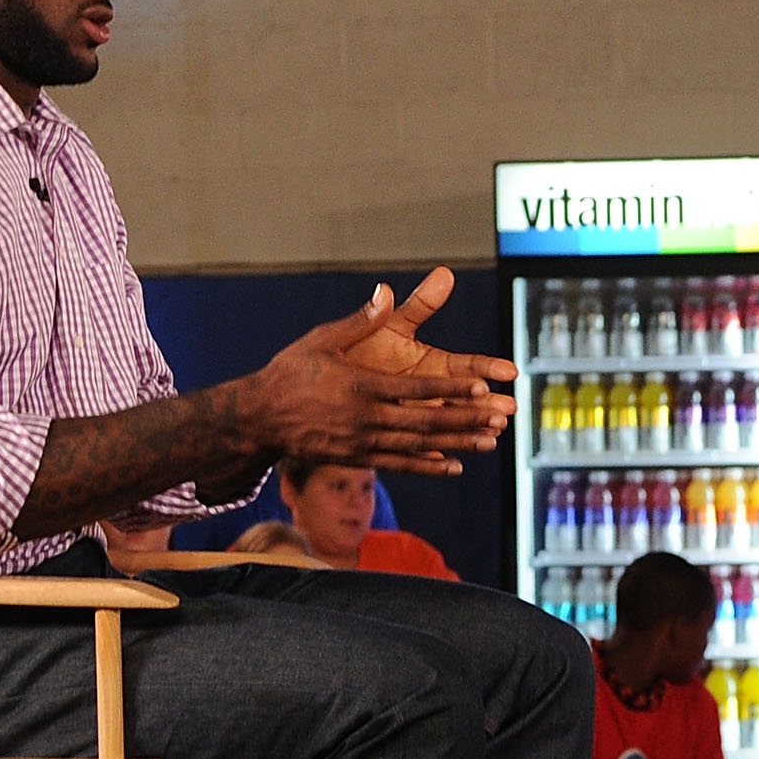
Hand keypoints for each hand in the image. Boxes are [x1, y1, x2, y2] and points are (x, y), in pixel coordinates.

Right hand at [250, 286, 517, 477]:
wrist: (258, 418)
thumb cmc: (290, 372)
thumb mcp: (321, 339)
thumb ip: (359, 320)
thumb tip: (386, 291)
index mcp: (360, 386)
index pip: (416, 388)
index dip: (451, 389)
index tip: (483, 386)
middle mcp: (365, 418)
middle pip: (425, 420)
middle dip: (466, 419)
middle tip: (500, 418)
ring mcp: (362, 442)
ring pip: (418, 446)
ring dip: (457, 444)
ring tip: (490, 442)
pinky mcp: (356, 457)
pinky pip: (399, 464)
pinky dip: (428, 466)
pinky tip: (455, 466)